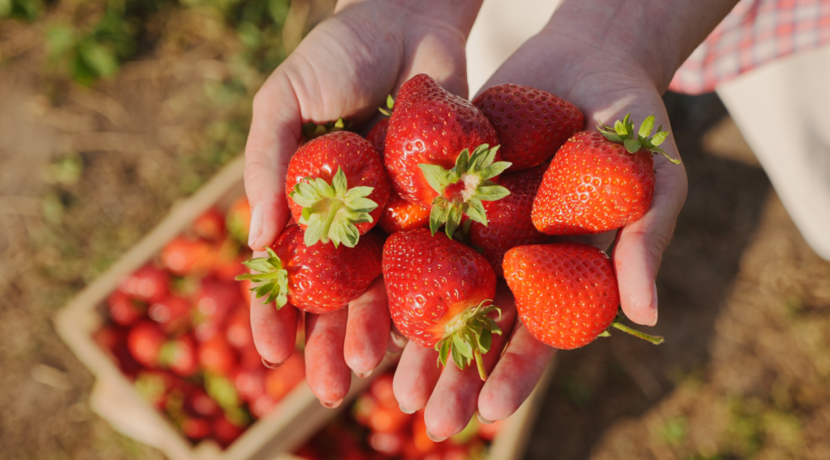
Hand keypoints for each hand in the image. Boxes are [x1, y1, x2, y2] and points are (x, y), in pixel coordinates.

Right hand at [244, 0, 481, 405]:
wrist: (411, 14)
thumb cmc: (338, 51)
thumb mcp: (283, 99)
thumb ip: (265, 162)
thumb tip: (261, 239)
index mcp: (307, 200)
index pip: (286, 269)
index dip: (274, 313)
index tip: (269, 354)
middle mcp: (353, 217)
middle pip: (338, 293)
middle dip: (329, 341)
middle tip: (328, 389)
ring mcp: (399, 214)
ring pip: (388, 286)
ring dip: (378, 330)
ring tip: (372, 371)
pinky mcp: (446, 201)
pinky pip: (437, 254)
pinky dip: (431, 292)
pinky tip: (427, 329)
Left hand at [392, 0, 721, 437]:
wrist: (587, 55)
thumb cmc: (634, 121)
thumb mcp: (654, 178)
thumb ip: (645, 241)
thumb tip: (645, 315)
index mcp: (565, 273)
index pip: (542, 336)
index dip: (517, 373)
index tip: (491, 411)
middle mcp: (516, 260)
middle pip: (482, 327)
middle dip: (454, 374)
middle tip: (427, 417)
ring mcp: (478, 228)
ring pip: (438, 291)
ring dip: (412, 337)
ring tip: (378, 377)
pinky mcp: (445, 193)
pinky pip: (413, 232)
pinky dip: (387, 267)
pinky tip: (359, 301)